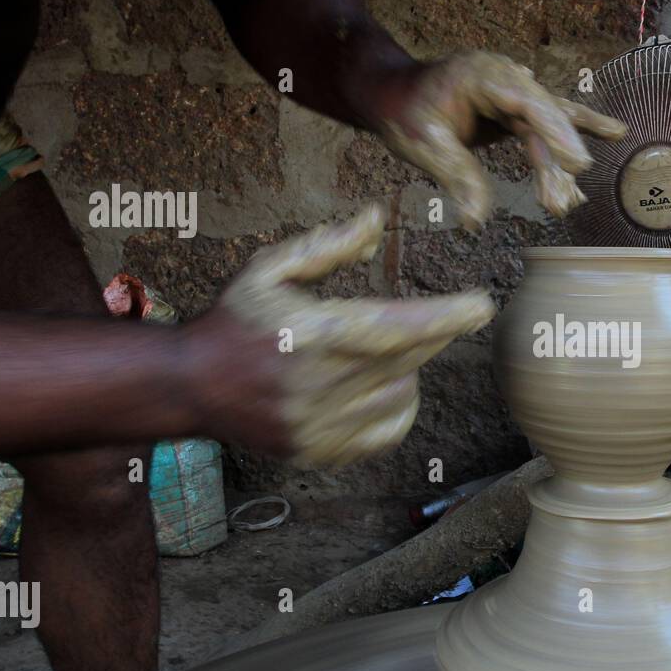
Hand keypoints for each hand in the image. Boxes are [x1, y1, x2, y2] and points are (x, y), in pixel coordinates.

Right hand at [184, 204, 494, 465]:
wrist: (189, 386)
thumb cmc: (235, 321)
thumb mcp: (270, 270)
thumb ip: (327, 246)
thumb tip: (377, 218)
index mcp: (312, 333)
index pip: (397, 326)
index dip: (446, 316)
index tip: (482, 305)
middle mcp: (319, 383)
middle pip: (409, 358)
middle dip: (432, 334)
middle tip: (433, 320)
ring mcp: (320, 424)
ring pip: (403, 396)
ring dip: (406, 372)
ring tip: (374, 356)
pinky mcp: (320, 451)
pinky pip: (386, 431)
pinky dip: (394, 408)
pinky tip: (375, 388)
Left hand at [371, 51, 627, 229]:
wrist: (391, 92)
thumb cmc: (404, 112)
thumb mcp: (424, 145)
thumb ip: (456, 176)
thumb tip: (477, 220)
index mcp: (483, 75)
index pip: (529, 104)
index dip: (557, 134)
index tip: (578, 164)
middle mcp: (506, 77)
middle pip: (545, 119)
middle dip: (556, 163)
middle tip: (560, 205)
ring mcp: (514, 89)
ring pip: (551, 124)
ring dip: (563, 163)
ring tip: (572, 199)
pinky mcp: (515, 105)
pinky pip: (550, 118)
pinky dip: (578, 129)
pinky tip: (614, 133)